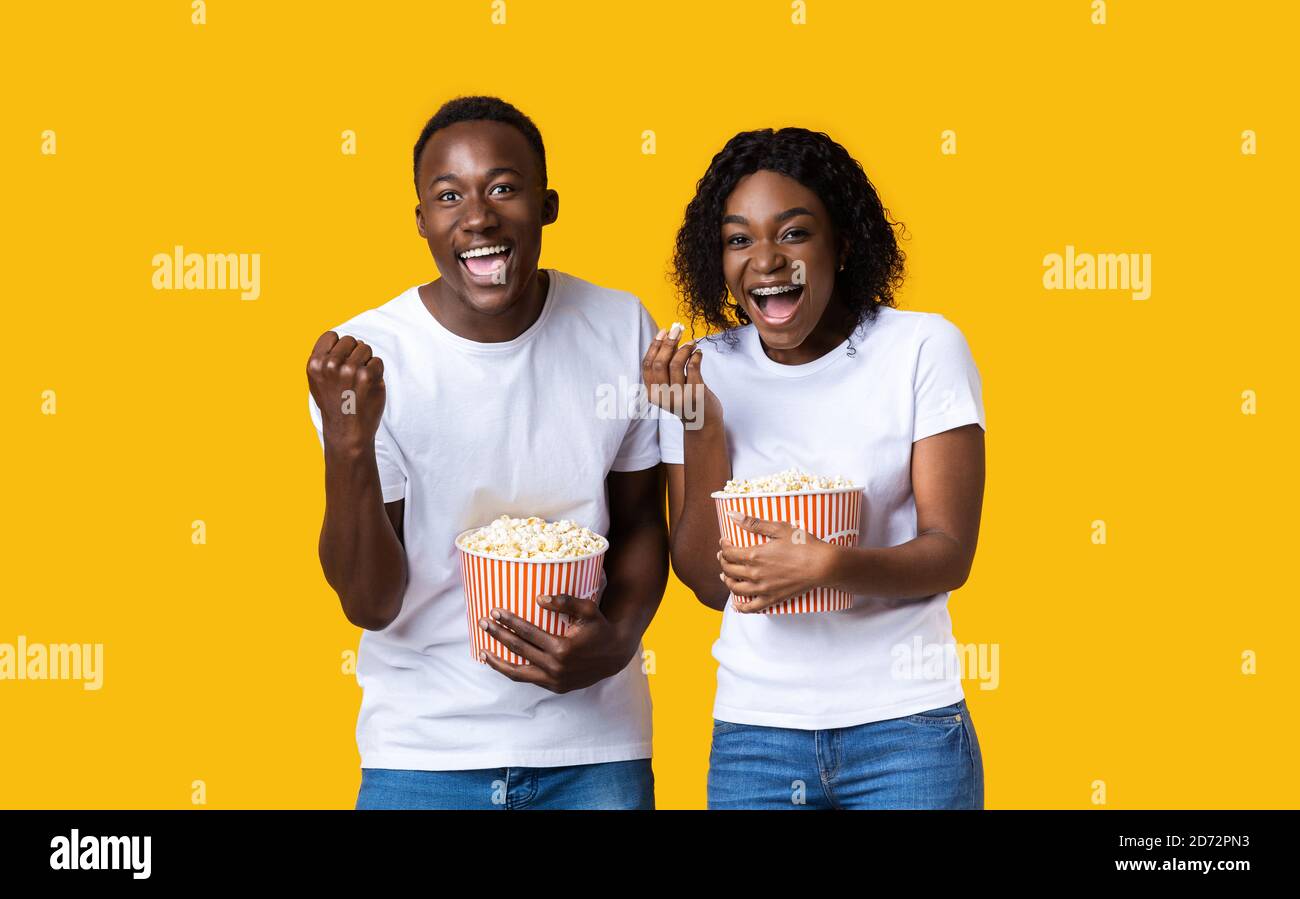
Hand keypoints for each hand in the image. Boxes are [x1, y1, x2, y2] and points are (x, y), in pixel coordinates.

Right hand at [307, 330, 385, 450]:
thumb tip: (337, 338)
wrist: (347, 431)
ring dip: (366, 362)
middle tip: (351, 376)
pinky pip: (377, 361)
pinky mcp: (368, 376)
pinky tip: (368, 387)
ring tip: (359, 381)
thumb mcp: (317, 380)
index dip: (339, 348)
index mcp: (315, 363)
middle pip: (350, 340)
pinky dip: (376, 372)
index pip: (332, 336)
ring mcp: (349, 370)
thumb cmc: (334, 404)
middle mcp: (330, 364)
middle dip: (354, 354)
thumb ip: (322, 358)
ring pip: (365, 348)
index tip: (340, 364)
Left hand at [478, 594, 633, 692]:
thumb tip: (538, 599)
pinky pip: (528, 679)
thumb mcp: (587, 610)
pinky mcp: (555, 687)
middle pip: (518, 649)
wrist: (615, 655)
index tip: (495, 611)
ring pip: (517, 673)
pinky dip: (512, 671)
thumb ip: (564, 602)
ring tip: (482, 651)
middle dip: (498, 635)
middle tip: (483, 623)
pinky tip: (500, 662)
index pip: (527, 633)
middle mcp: (556, 667)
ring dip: (497, 661)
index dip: (509, 621)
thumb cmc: (600, 628)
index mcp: (562, 648)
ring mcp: (554, 680)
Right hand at [641, 322, 719, 429]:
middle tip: (677, 330)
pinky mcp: (695, 394)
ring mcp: (679, 396)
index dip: (654, 346)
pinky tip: (698, 352)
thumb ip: (665, 368)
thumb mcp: (669, 387)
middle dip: (668, 343)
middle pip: (660, 363)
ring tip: (692, 342)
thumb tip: (668, 338)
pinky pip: (693, 368)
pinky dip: (696, 356)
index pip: (647, 365)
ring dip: (684, 348)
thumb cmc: (685, 400)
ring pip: (676, 364)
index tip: (663, 332)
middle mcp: (663, 396)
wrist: (703, 423)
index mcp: (652, 393)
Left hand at [717, 511, 837, 612]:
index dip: (724, 547)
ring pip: (735, 588)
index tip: (725, 542)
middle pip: (729, 570)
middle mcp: (755, 574)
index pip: (729, 553)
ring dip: (727, 580)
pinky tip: (736, 603)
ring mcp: (763, 588)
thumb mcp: (779, 528)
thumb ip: (754, 523)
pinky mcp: (772, 599)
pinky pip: (751, 607)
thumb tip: (732, 515)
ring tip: (725, 574)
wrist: (822, 565)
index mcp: (755, 555)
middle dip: (723, 561)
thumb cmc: (803, 544)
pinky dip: (740, 606)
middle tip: (724, 556)